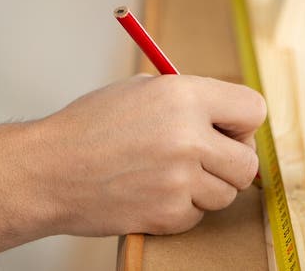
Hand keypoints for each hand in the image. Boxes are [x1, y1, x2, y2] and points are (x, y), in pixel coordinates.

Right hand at [36, 74, 265, 235]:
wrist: (51, 168)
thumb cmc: (93, 123)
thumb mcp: (143, 89)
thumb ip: (189, 98)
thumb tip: (228, 116)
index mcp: (185, 95)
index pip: (254, 109)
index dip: (243, 121)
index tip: (229, 127)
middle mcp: (188, 136)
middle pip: (248, 161)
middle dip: (231, 159)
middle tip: (206, 155)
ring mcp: (180, 179)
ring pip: (226, 193)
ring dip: (206, 186)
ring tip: (171, 171)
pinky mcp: (168, 215)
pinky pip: (198, 215)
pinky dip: (182, 207)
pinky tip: (154, 189)